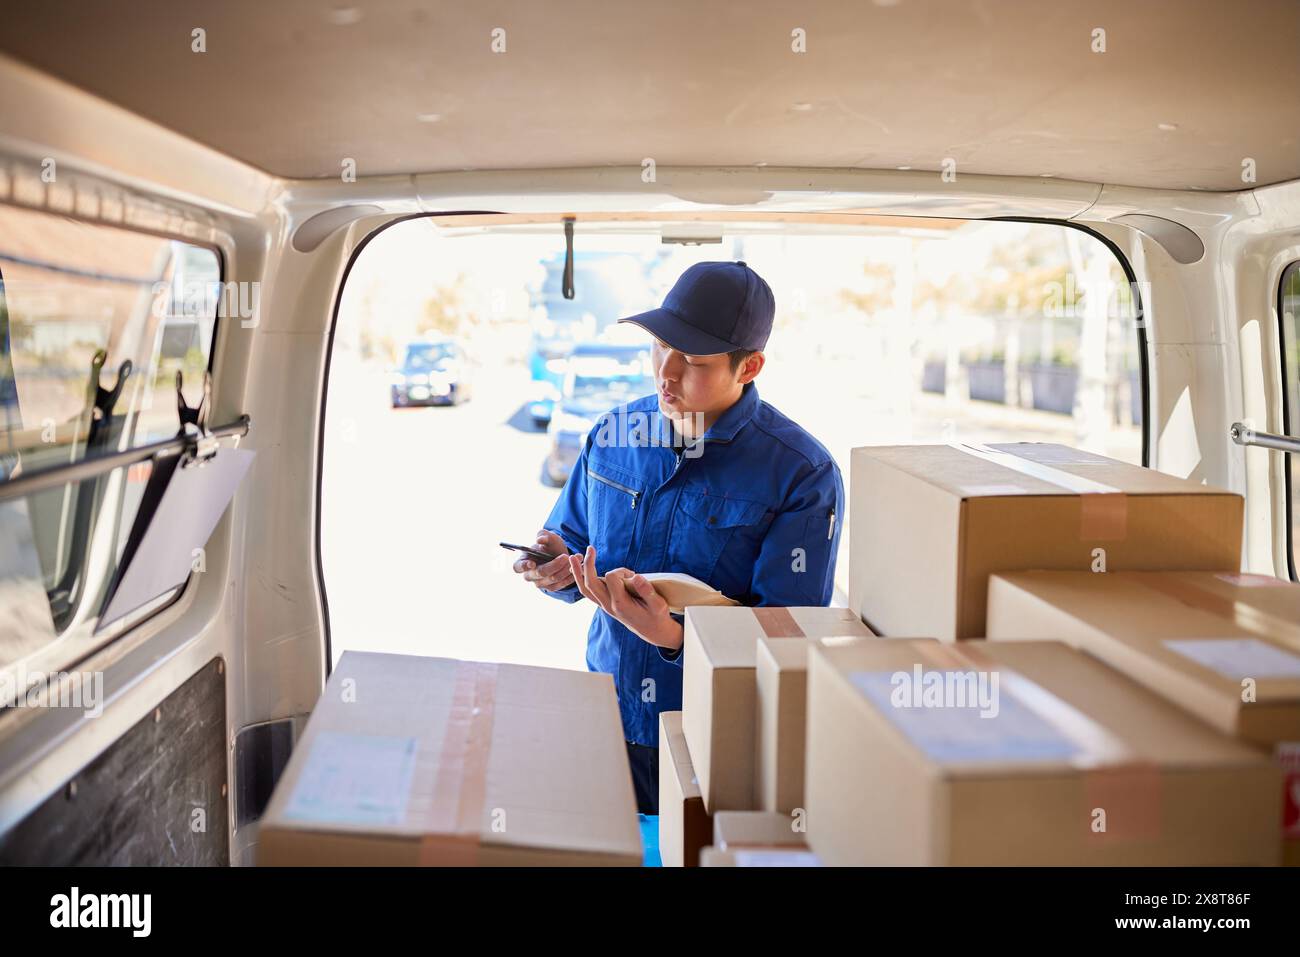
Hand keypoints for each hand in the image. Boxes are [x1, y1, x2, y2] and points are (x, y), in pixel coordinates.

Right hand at [514, 529, 575, 592]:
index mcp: (523, 561)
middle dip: (554, 564)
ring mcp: (541, 583)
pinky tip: (578, 566)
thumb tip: (540, 540)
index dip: (523, 566)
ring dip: (566, 568)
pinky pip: (562, 584)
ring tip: (576, 558)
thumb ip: (543, 535)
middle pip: (540, 573)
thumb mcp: (548, 537)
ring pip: (554, 578)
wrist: (560, 553)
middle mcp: (530, 575)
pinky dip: (571, 575)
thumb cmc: (549, 545)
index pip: (518, 567)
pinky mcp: (552, 587)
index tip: (532, 563)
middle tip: (565, 556)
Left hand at [568, 545, 683, 649]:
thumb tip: (636, 576)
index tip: (632, 574)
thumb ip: (647, 591)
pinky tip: (578, 569)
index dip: (621, 570)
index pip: (612, 578)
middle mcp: (608, 605)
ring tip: (572, 558)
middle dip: (588, 565)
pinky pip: (588, 592)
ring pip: (585, 589)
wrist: (651, 630)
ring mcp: (604, 606)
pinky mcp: (604, 604)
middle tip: (590, 548)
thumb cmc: (656, 616)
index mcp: (621, 604)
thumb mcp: (658, 605)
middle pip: (591, 584)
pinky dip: (582, 580)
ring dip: (578, 573)